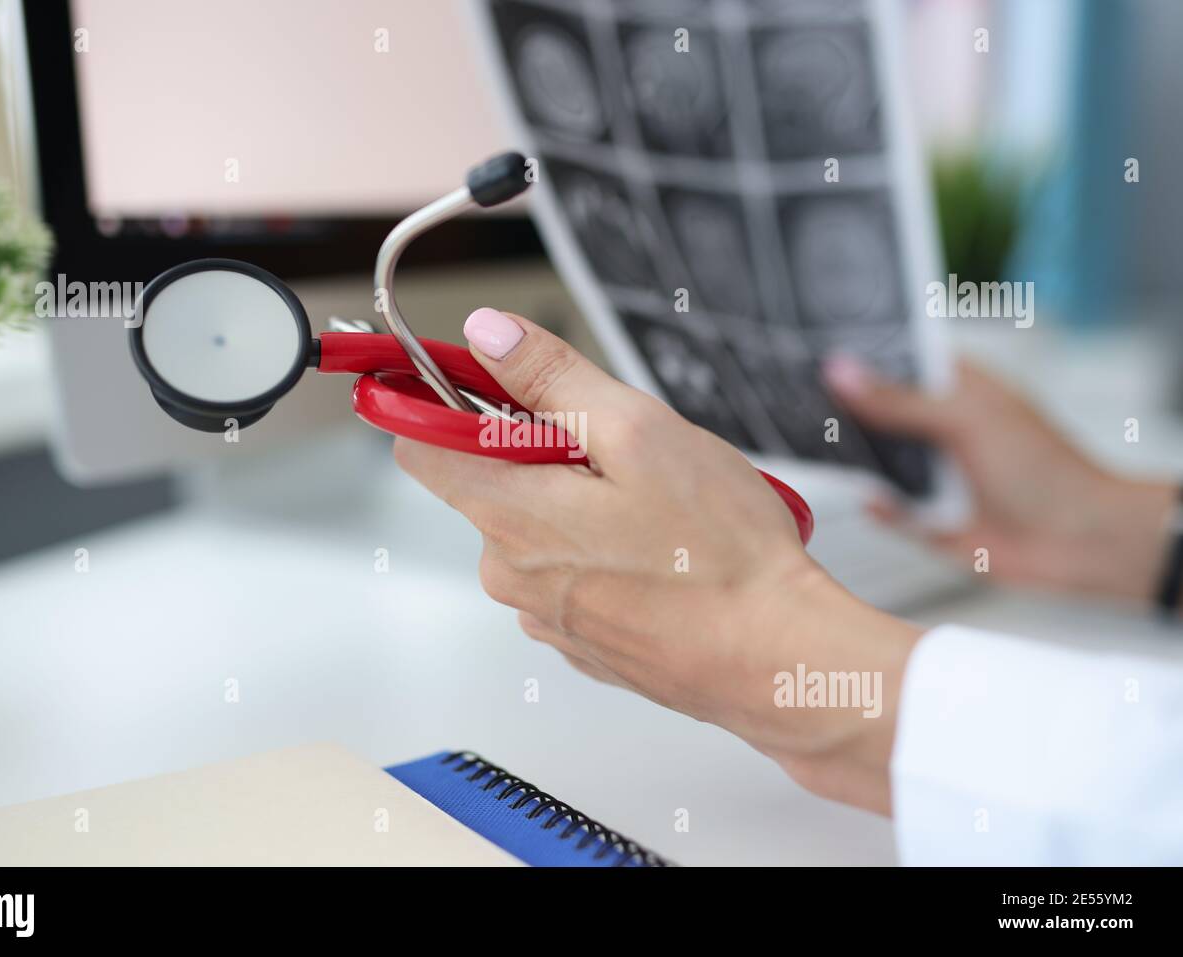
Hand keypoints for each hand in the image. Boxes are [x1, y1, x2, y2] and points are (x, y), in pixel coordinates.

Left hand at [395, 309, 922, 813]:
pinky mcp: (582, 641)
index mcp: (509, 513)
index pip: (420, 445)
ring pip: (539, 528)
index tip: (493, 386)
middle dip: (547, 454)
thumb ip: (552, 379)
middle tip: (626, 456)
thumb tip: (488, 335)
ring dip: (582, 506)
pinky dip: (604, 555)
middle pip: (492, 483)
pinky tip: (663, 557)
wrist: (776, 661)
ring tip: (659, 512)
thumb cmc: (719, 553)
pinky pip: (571, 575)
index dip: (446, 404)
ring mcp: (545, 614)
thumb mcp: (638, 431)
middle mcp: (509, 572)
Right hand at [823, 357, 1177, 604]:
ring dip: (856, 460)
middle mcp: (941, 428)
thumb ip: (899, 399)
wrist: (1081, 544)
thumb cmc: (1046, 469)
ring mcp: (935, 474)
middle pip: (877, 412)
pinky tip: (875, 501)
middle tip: (799, 398)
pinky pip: (889, 511)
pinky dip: (880, 508)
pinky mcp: (930, 519)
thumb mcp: (965, 419)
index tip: (813, 348)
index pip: (897, 360)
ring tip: (818, 445)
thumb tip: (841, 373)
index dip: (860, 354)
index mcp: (955, 388)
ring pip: (877, 462)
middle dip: (845, 409)